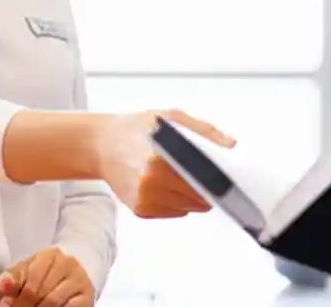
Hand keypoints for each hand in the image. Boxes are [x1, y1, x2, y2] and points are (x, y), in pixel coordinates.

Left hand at [0, 246, 92, 306]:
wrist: (78, 273)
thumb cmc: (47, 274)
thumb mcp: (29, 270)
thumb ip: (14, 278)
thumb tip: (2, 286)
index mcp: (50, 255)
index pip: (30, 276)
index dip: (15, 294)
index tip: (4, 304)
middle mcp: (68, 264)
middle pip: (39, 291)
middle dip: (23, 305)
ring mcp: (79, 281)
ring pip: (52, 302)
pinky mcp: (87, 297)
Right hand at [93, 109, 234, 217]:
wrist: (101, 144)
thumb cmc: (134, 129)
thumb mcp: (170, 118)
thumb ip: (203, 131)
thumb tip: (230, 145)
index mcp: (158, 159)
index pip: (202, 181)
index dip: (218, 182)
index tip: (227, 181)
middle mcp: (149, 183)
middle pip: (198, 198)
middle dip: (206, 188)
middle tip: (200, 170)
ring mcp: (144, 199)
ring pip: (187, 208)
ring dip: (191, 195)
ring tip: (177, 173)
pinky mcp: (140, 210)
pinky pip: (173, 212)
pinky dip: (176, 201)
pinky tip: (165, 183)